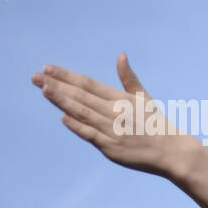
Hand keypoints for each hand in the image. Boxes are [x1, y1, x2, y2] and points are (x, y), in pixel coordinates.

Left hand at [31, 53, 202, 178]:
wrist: (172, 151)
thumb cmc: (156, 124)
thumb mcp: (144, 98)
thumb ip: (128, 78)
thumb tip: (121, 55)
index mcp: (121, 99)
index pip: (88, 84)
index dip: (67, 76)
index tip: (48, 67)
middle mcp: (115, 112)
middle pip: (81, 96)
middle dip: (56, 85)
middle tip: (35, 76)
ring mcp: (112, 130)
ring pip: (82, 112)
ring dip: (62, 101)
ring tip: (44, 89)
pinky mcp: (111, 148)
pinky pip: (91, 134)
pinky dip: (78, 125)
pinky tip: (63, 116)